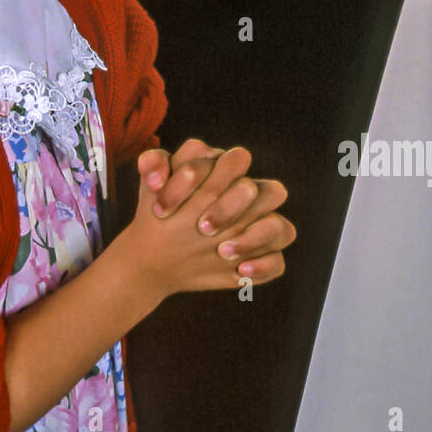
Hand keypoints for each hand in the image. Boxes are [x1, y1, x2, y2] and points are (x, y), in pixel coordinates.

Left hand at [125, 137, 295, 297]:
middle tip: (201, 227)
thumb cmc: (159, 212)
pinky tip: (238, 271)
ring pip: (282, 227)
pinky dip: (262, 266)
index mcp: (228, 172)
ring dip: (254, 238)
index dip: (202, 177)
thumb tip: (159, 178)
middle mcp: (250, 199)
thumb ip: (152, 163)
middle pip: (271, 191)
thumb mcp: (150, 185)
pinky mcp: (260, 260)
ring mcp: (258, 230)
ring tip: (221, 252)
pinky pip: (278, 262)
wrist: (152, 254)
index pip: (237, 160)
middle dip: (234, 208)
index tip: (164, 207)